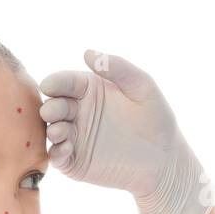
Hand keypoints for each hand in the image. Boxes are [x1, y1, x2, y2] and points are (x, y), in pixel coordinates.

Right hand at [38, 51, 213, 213]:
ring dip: (51, 130)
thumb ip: (118, 68)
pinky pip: (58, 157)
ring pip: (52, 131)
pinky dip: (56, 153)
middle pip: (54, 106)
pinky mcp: (75, 161)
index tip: (49, 85)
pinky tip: (65, 149)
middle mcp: (77, 111)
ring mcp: (74, 137)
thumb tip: (88, 53)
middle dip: (50, 107)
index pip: (66, 82)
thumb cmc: (156, 118)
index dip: (55, 82)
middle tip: (51, 111)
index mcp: (88, 90)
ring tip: (59, 131)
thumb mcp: (142, 87)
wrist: (164, 160)